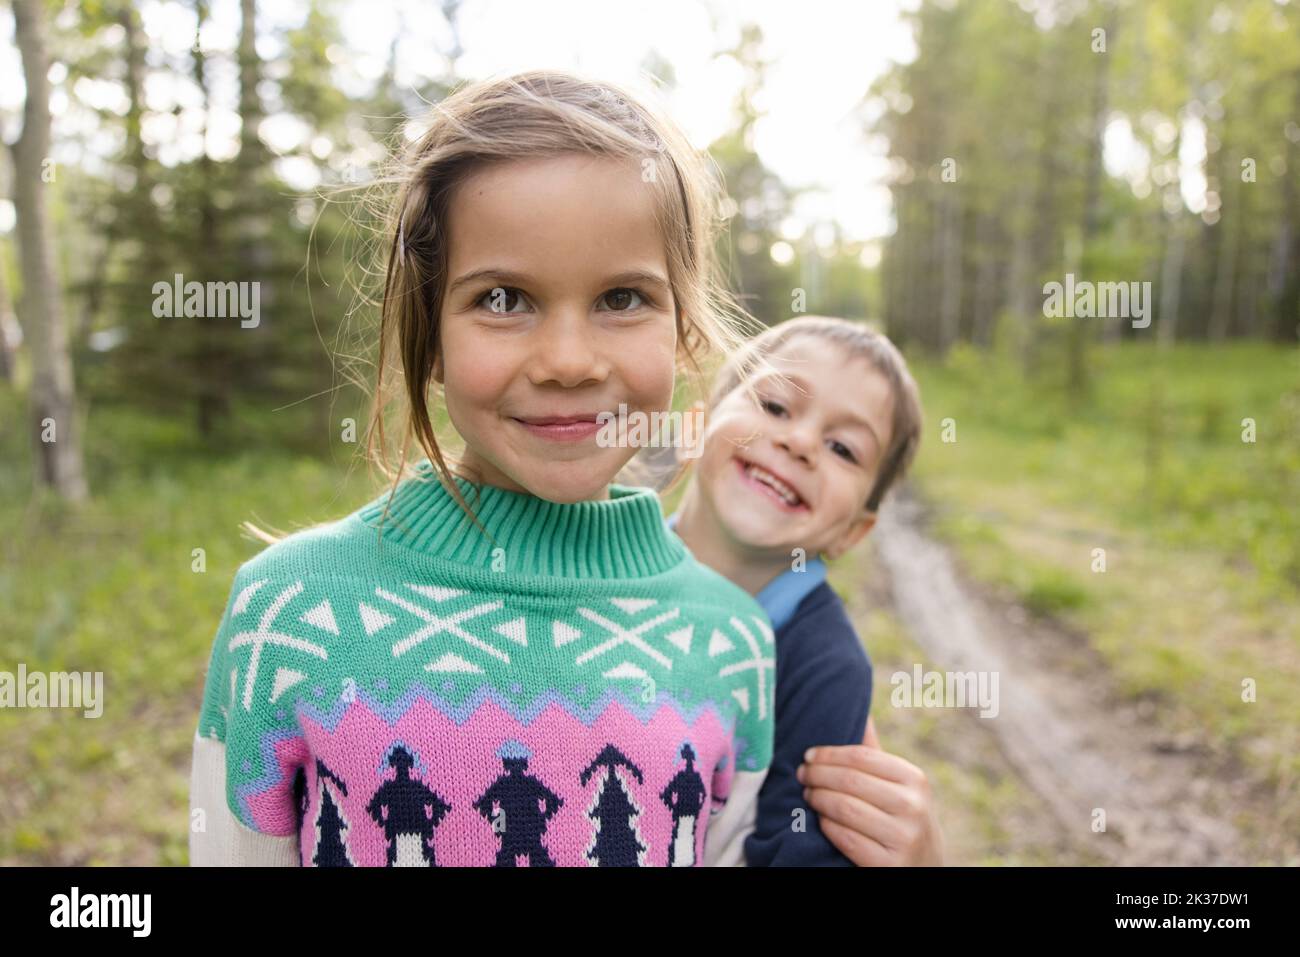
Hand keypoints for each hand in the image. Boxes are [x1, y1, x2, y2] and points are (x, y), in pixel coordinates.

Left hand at [796, 717, 944, 865]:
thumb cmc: (904, 817)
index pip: (861, 756)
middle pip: (849, 781)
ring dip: (818, 799)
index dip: (829, 754)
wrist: (925, 867)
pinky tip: (821, 820)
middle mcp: (912, 806)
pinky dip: (827, 826)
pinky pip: (845, 838)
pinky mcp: (888, 864)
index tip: (808, 755)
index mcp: (914, 779)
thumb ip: (877, 754)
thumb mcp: (901, 786)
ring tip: (808, 795)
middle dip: (818, 775)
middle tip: (802, 775)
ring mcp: (902, 837)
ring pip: (844, 808)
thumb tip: (861, 713)